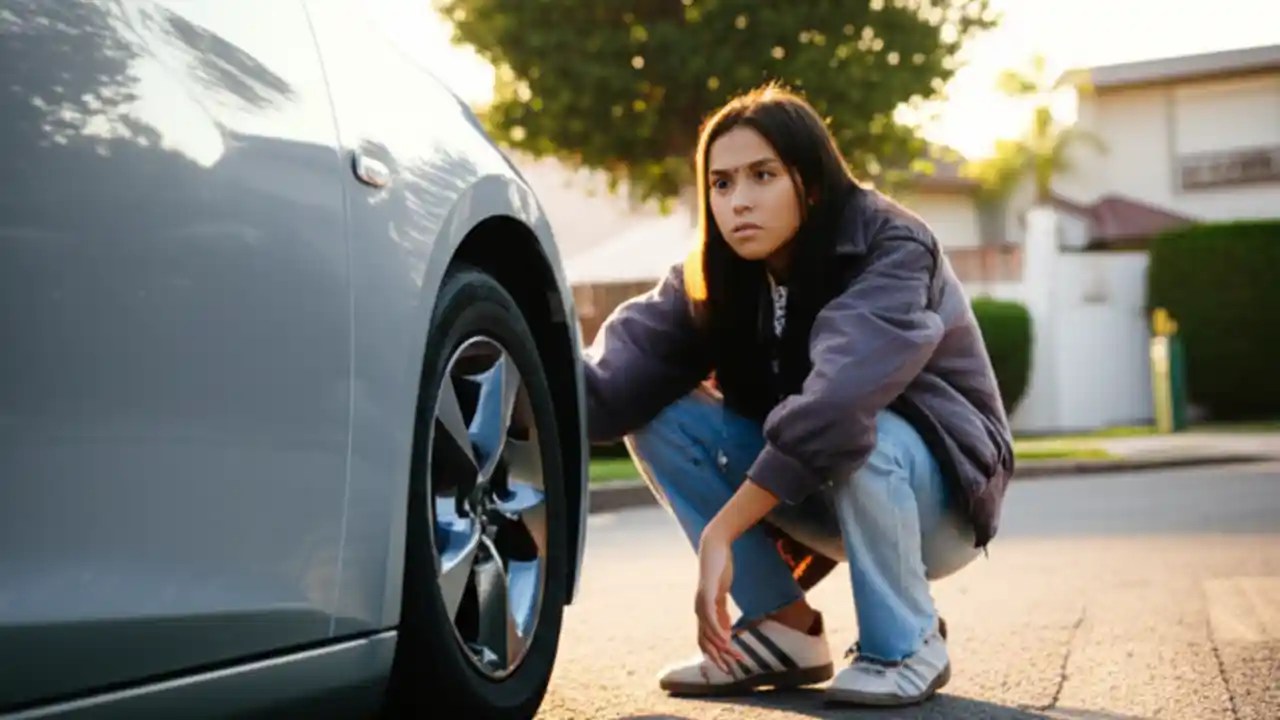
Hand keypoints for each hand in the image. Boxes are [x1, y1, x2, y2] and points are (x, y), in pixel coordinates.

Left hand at [695, 532, 742, 672]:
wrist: (714, 548)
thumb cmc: (719, 570)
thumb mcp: (721, 596)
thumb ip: (721, 613)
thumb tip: (726, 631)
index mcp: (703, 611)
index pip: (706, 639)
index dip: (716, 654)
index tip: (728, 665)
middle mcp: (699, 610)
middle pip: (704, 641)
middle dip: (717, 657)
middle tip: (728, 670)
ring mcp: (700, 603)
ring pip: (708, 632)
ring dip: (721, 646)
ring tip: (733, 656)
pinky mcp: (706, 594)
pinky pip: (710, 617)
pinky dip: (717, 630)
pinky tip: (726, 639)